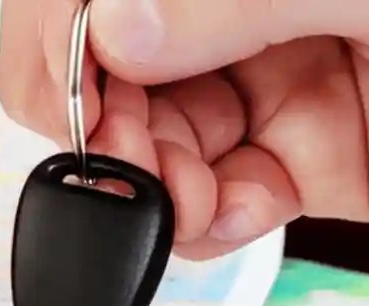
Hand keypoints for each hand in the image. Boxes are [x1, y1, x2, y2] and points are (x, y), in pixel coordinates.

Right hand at [0, 0, 368, 259]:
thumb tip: (114, 28)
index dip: (69, 36)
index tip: (80, 92)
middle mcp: (240, 10)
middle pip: (109, 67)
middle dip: (101, 117)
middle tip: (126, 152)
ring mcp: (266, 84)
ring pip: (153, 144)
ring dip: (151, 182)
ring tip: (188, 197)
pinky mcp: (298, 166)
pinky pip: (217, 202)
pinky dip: (207, 220)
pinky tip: (236, 208)